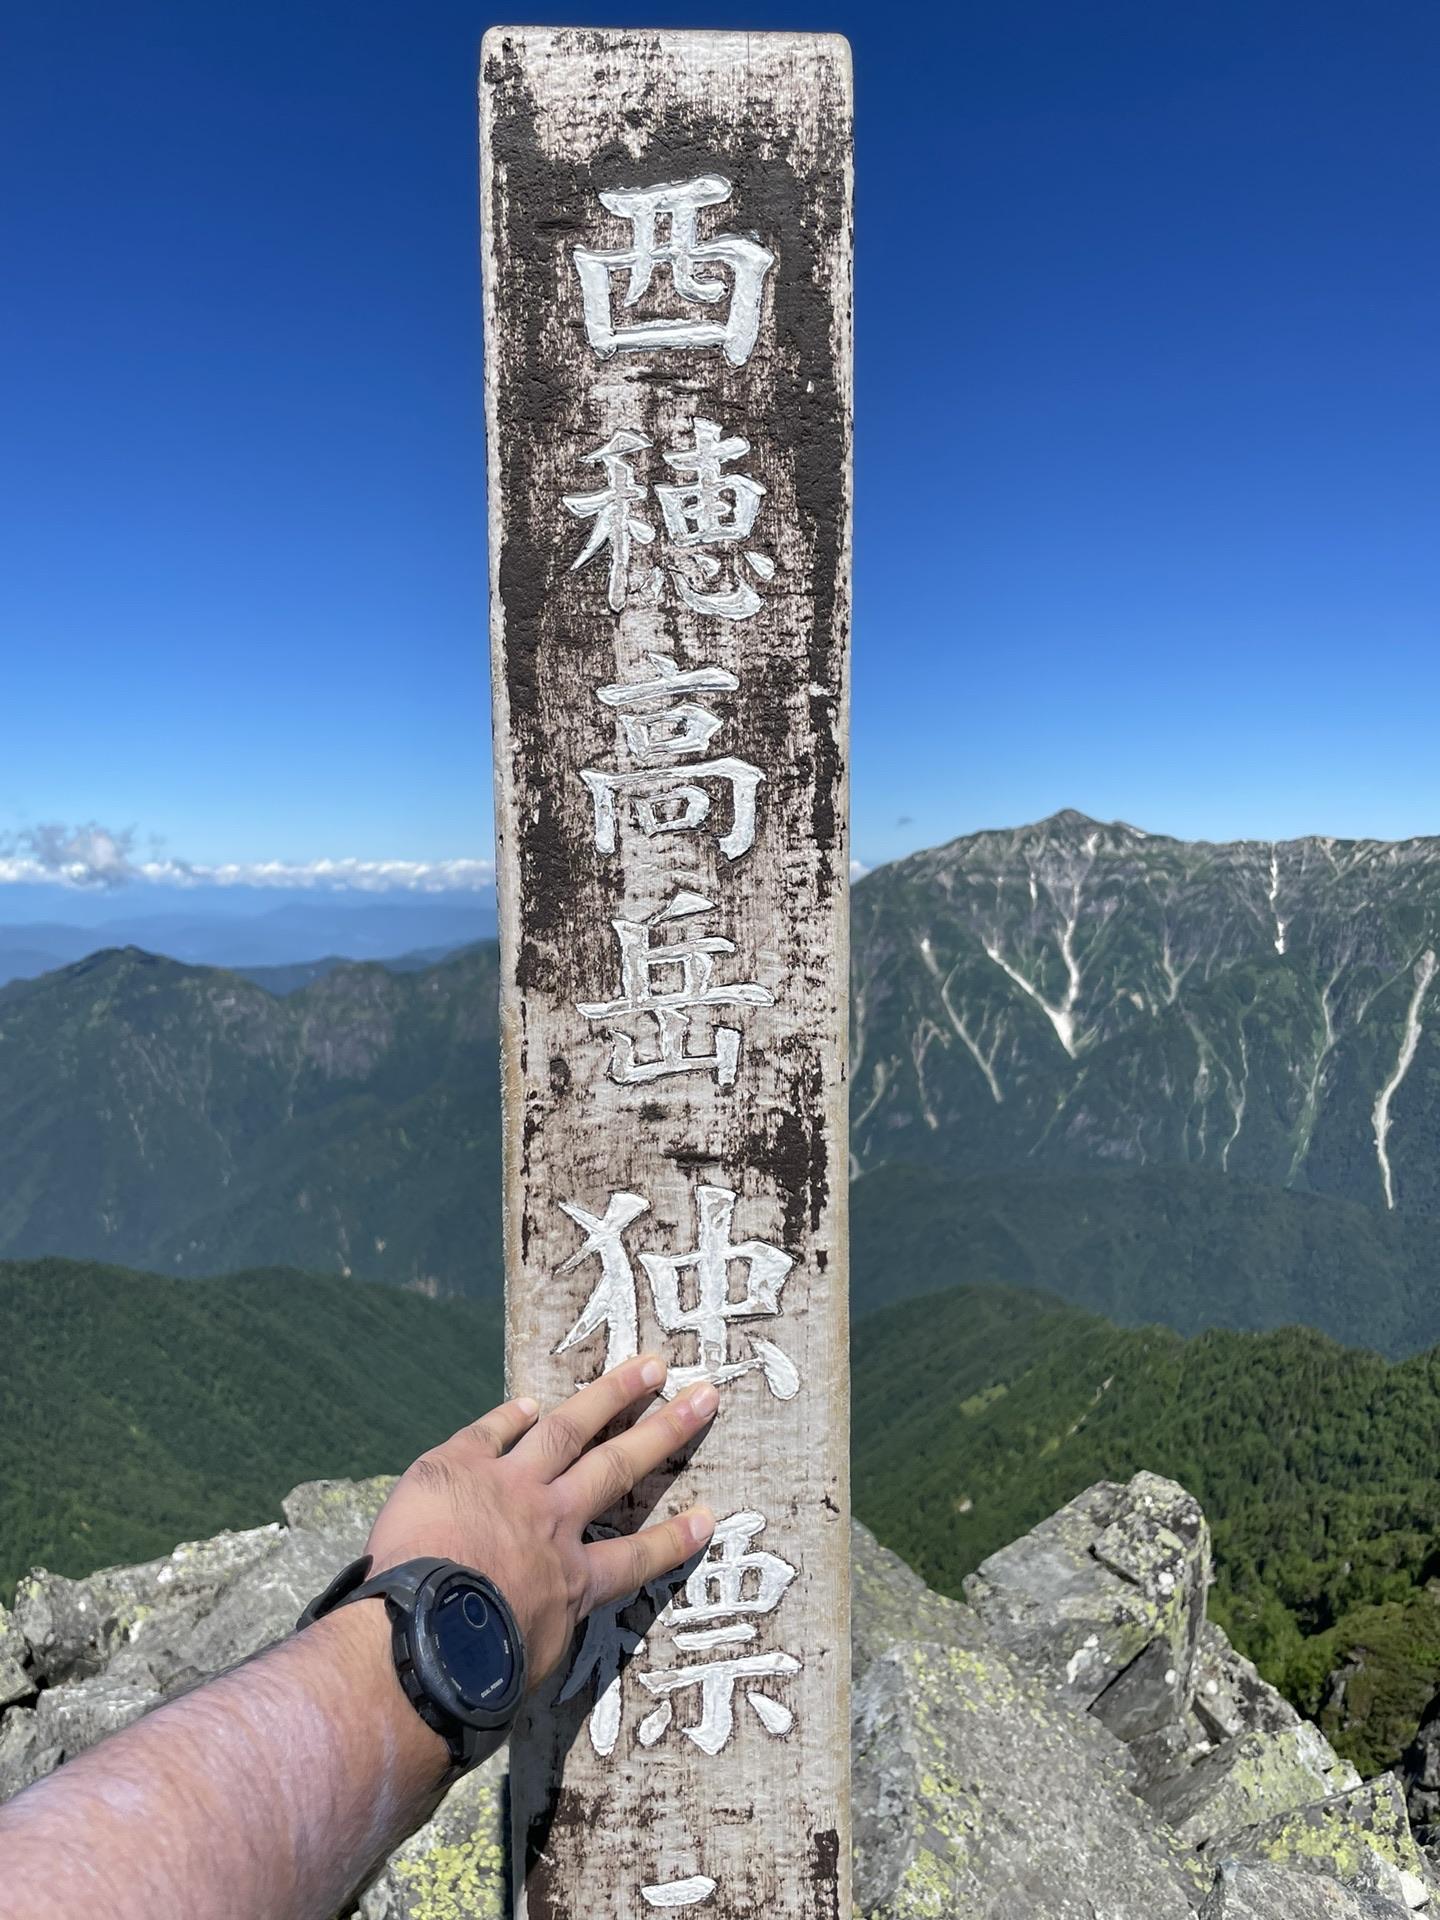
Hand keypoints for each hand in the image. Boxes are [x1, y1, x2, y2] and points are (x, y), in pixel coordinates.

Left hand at [364, 1355, 717, 1684]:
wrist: (419, 1638)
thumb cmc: (472, 1673)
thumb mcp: (527, 1665)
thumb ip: (540, 1634)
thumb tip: (531, 1635)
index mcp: (572, 1580)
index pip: (636, 1558)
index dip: (674, 1539)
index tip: (707, 1517)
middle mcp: (551, 1521)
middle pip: (617, 1469)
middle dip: (664, 1432)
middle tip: (703, 1395)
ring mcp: (508, 1487)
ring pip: (568, 1430)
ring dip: (611, 1395)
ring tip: (648, 1365)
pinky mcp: (458, 1467)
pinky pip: (490, 1433)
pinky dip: (510, 1416)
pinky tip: (528, 1402)